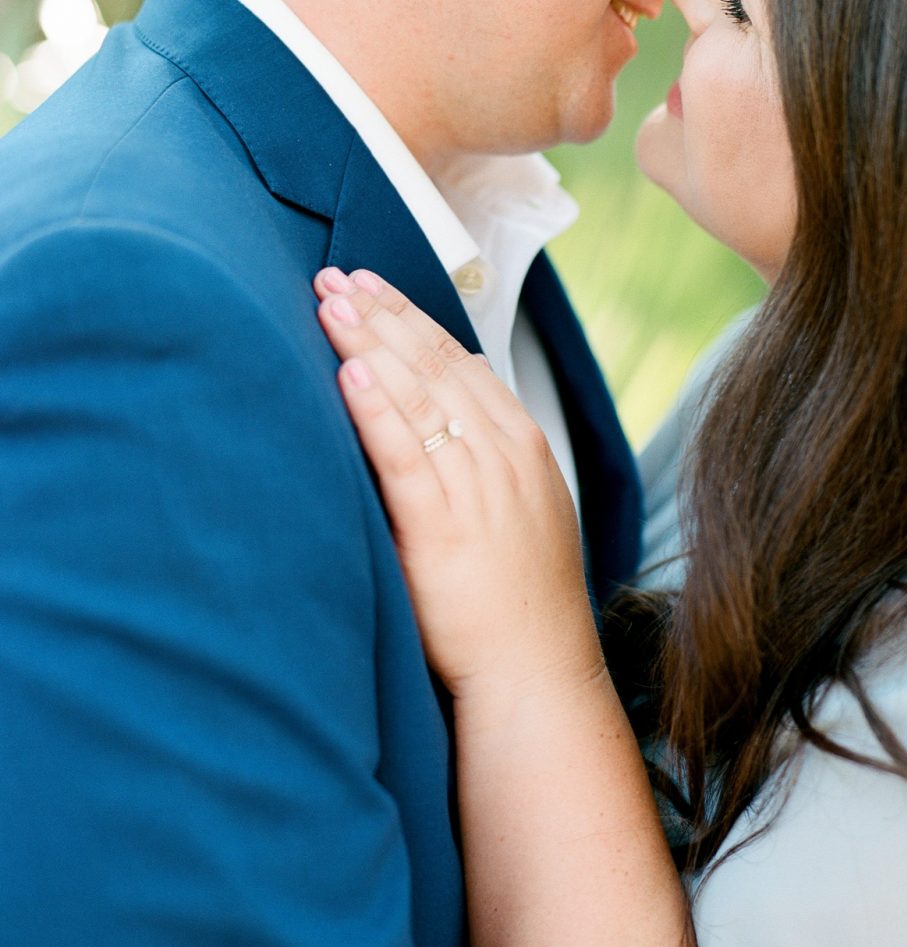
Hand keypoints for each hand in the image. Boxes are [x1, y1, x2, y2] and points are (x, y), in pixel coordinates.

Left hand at [313, 268, 601, 701]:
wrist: (537, 671)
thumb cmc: (521, 599)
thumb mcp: (520, 509)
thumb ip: (484, 458)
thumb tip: (443, 410)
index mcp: (522, 445)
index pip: (460, 360)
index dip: (410, 318)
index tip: (370, 286)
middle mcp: (502, 455)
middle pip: (434, 365)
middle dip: (381, 315)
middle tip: (335, 276)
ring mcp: (476, 488)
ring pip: (418, 396)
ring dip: (369, 344)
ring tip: (329, 305)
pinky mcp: (443, 528)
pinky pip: (405, 455)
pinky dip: (377, 410)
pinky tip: (350, 374)